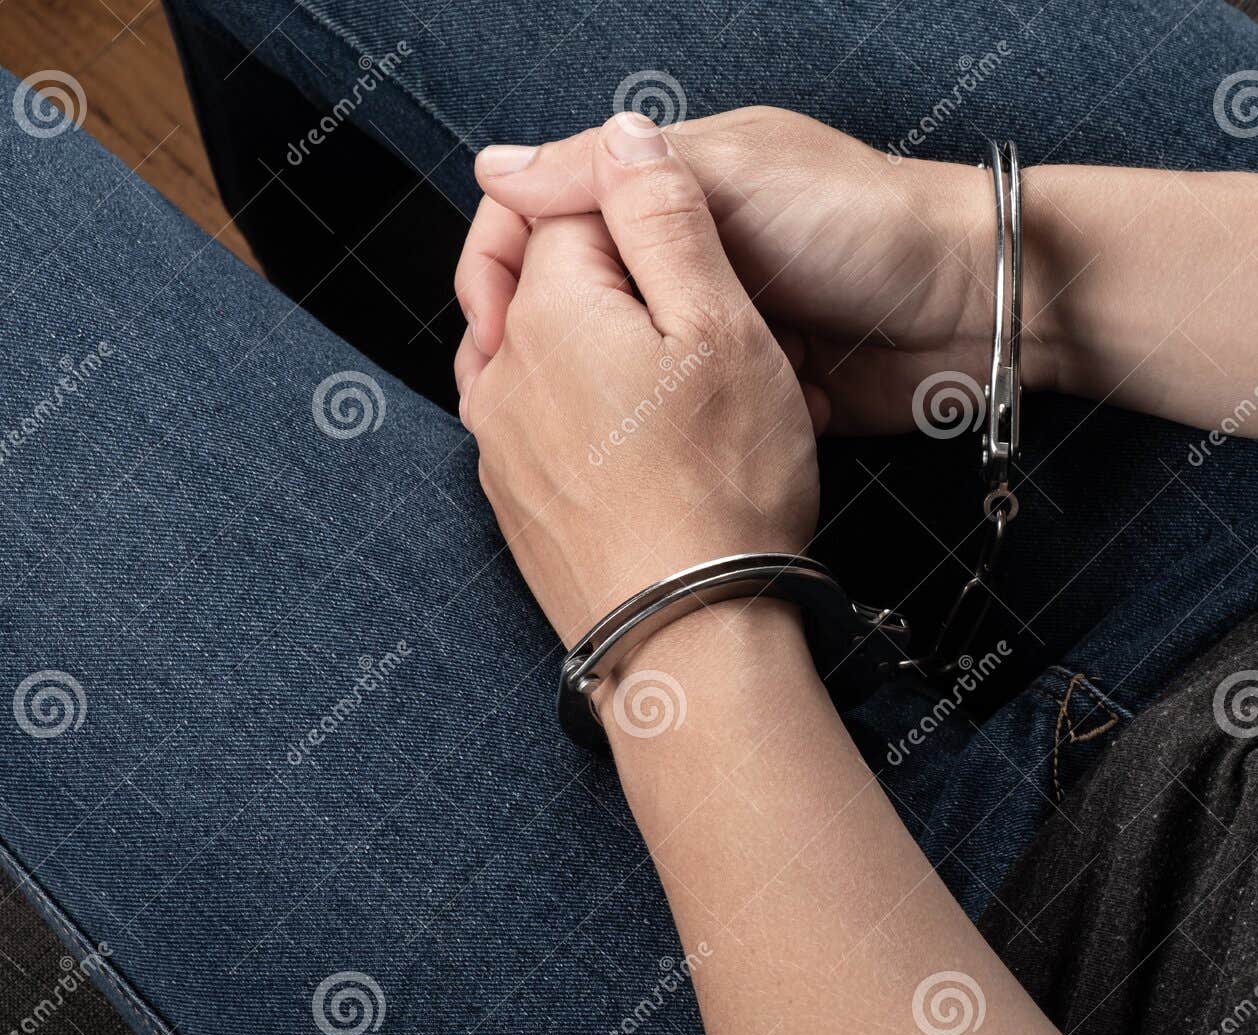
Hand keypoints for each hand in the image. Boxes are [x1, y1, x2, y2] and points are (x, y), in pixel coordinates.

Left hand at [457, 113, 819, 646]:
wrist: (687, 636)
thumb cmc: (721, 486)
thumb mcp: (722, 325)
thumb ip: (664, 216)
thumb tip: (622, 137)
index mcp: (543, 312)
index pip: (568, 209)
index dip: (639, 212)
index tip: (697, 253)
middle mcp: (498, 373)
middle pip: (529, 273)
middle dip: (598, 266)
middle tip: (675, 290)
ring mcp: (497, 445)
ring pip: (527, 347)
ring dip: (586, 334)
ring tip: (660, 358)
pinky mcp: (515, 500)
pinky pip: (531, 418)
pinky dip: (574, 401)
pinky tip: (632, 428)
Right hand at [462, 106, 1061, 434]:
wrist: (975, 309)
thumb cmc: (865, 225)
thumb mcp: (733, 178)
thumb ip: (617, 179)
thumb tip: (496, 169)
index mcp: (675, 183)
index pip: (555, 211)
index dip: (509, 263)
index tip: (490, 327)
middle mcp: (692, 250)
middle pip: (587, 292)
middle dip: (560, 340)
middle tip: (534, 394)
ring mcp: (724, 318)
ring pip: (635, 357)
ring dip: (624, 388)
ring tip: (603, 425)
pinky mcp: (757, 378)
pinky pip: (692, 402)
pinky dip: (686, 418)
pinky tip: (678, 438)